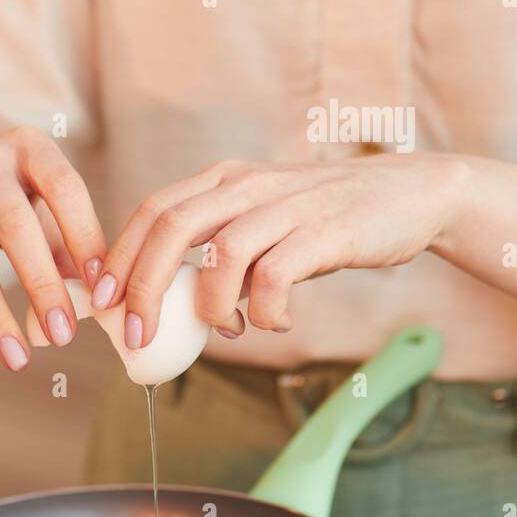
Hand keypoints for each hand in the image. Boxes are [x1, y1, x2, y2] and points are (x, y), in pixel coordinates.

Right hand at [0, 126, 106, 368]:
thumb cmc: (3, 183)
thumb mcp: (39, 190)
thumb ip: (67, 235)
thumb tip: (98, 293)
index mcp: (28, 145)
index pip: (64, 188)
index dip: (84, 237)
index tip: (101, 288)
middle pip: (13, 224)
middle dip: (40, 284)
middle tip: (64, 334)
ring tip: (18, 356)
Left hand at [92, 153, 468, 348]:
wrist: (411, 194)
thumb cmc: (332, 216)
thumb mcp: (269, 219)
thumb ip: (224, 249)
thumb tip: (179, 304)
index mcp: (228, 179)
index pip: (154, 210)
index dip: (121, 257)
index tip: (105, 303)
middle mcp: (250, 185)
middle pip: (172, 228)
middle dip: (144, 287)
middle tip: (136, 337)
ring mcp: (289, 206)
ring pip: (221, 253)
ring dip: (210, 305)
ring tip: (225, 329)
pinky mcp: (327, 231)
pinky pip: (276, 276)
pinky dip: (266, 310)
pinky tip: (276, 321)